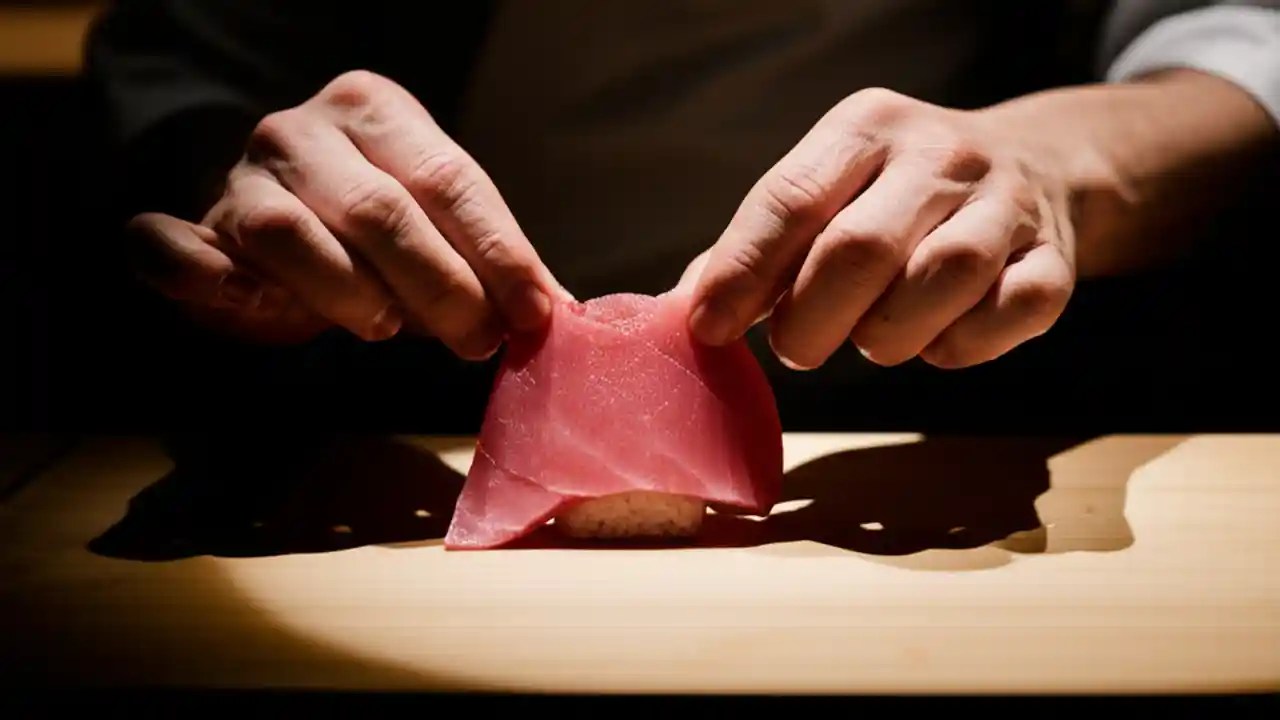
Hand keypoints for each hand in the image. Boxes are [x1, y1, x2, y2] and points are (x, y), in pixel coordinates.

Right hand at [127, 71, 566, 356]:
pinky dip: (207, 280)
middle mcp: (303, 131)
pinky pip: (176, 248)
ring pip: (291, 234)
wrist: (266, 237)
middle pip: (382, 211)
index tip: (536, 313)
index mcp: (377, 111)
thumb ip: (490, 263)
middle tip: (479, 342)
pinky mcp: (191, 228)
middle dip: (442, 286)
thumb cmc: (369, 237)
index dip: (499, 254)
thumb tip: (562, 316)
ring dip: (347, 292)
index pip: (451, 181)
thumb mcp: (437, 232)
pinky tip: (246, 303)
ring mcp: (240, 177)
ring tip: (386, 328)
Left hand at [686, 87, 1075, 369]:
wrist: (1037, 168)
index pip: (790, 199)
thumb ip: (756, 250)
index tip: (707, 327)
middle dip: (811, 318)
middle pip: (860, 249)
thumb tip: (684, 313)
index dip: (742, 272)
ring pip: (939, 281)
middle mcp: (939, 154)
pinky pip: (1009, 315)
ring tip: (869, 340)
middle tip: (796, 347)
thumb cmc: (897, 196)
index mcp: (866, 127)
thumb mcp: (827, 192)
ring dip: (887, 335)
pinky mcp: (1056, 259)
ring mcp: (1006, 204)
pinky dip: (960, 346)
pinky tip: (936, 340)